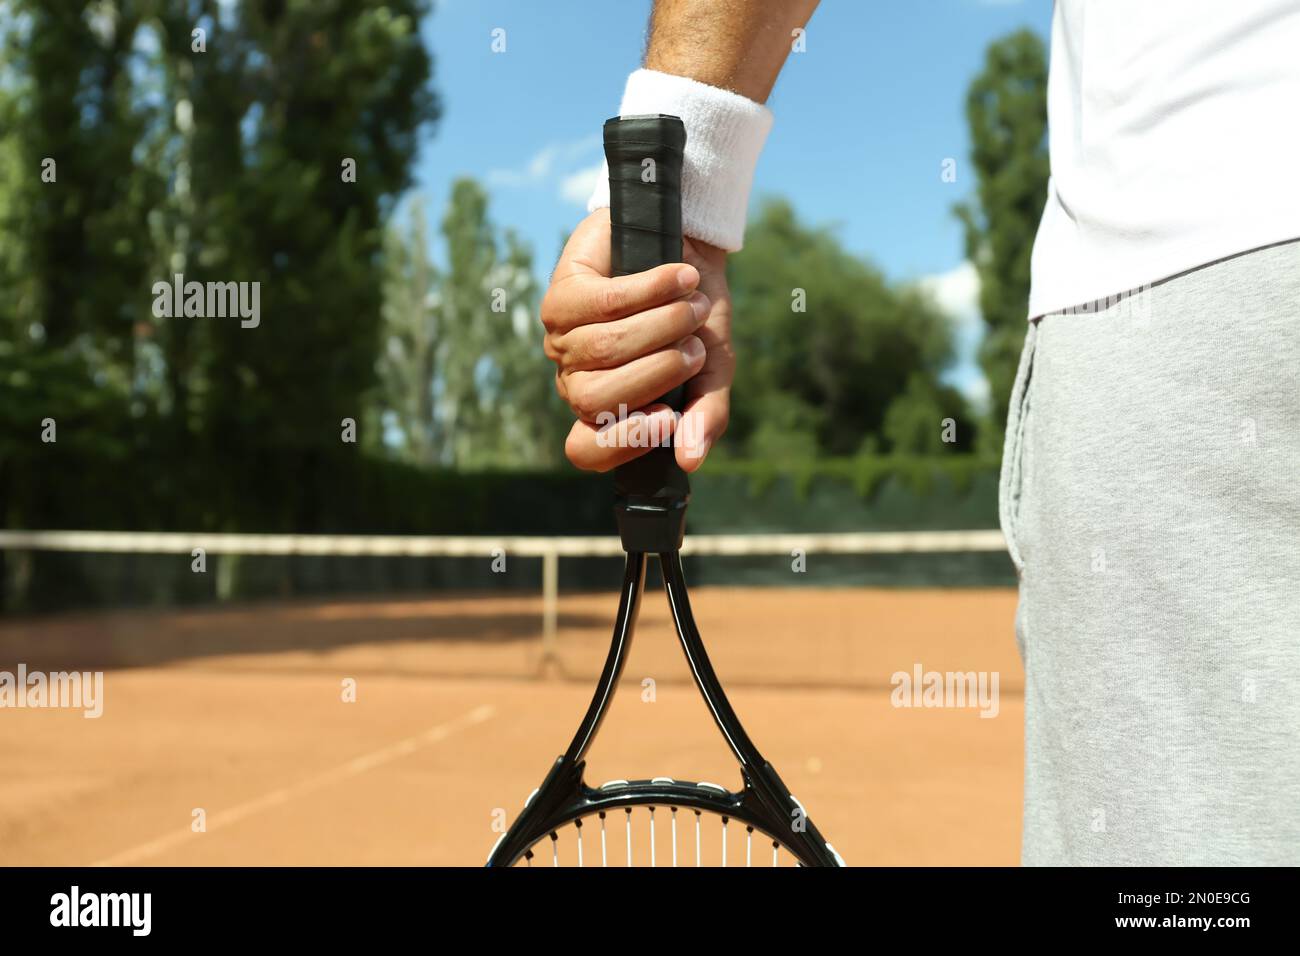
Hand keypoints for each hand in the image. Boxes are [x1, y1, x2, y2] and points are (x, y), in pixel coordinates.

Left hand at [541, 207, 732, 472]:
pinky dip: (655, 289)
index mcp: (608, 410)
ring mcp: (563, 337)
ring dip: (665, 324)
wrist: (692, 249)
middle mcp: (577, 378)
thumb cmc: (697, 319)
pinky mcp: (564, 291)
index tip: (669, 417)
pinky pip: (607, 302)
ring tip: (694, 306)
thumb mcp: (712, 368)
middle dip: (658, 373)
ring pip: (604, 347)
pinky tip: (681, 278)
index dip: (621, 443)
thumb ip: (705, 415)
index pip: (586, 449)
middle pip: (596, 401)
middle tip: (694, 348)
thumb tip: (691, 459)